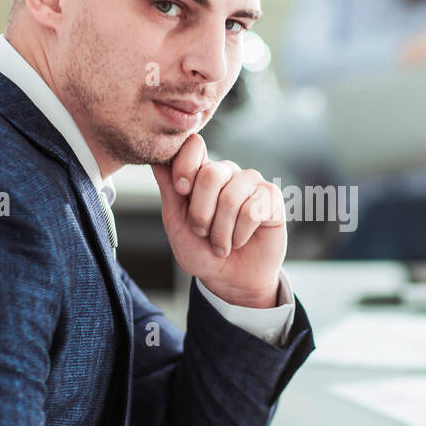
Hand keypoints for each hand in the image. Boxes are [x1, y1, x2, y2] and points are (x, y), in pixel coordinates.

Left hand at [151, 134, 285, 308]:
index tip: (181, 190)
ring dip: (221, 232)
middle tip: (203, 233)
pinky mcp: (271, 197)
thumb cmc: (201, 250)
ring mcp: (251, 182)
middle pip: (210, 174)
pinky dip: (240, 235)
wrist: (229, 279)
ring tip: (222, 244)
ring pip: (231, 198)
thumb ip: (169, 189)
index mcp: (201, 172)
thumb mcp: (176, 222)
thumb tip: (155, 159)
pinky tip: (241, 240)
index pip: (193, 146)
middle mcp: (227, 172)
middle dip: (201, 214)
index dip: (185, 166)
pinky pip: (252, 211)